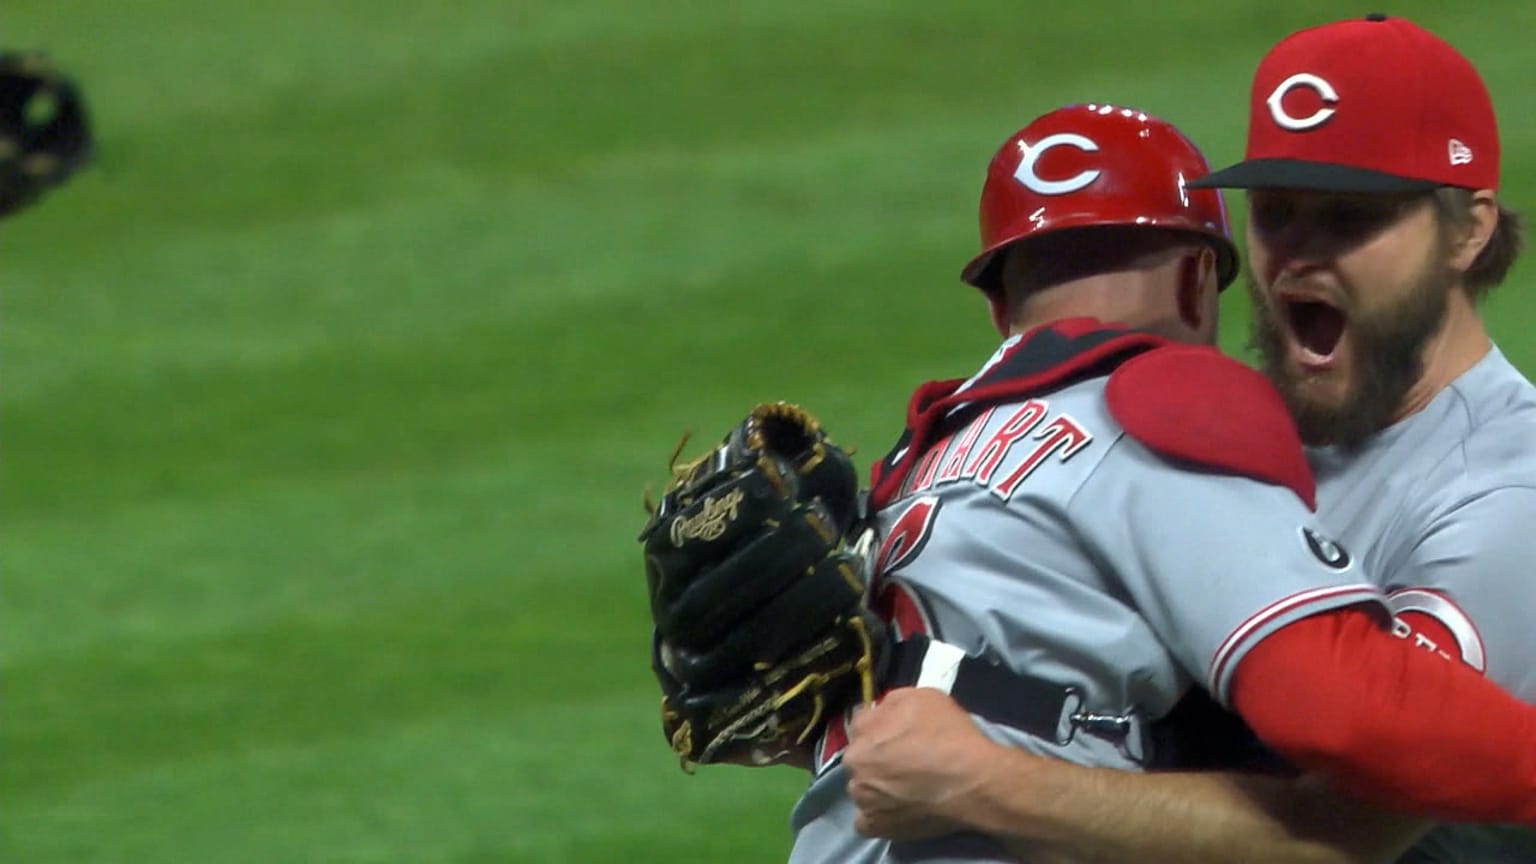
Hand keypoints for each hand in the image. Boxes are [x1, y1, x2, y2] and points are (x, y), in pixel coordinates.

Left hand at [843, 687, 1000, 839]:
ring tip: (906, 790)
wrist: (973, 780)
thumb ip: (891, 703)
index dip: (881, 728)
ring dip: (876, 788)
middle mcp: (854, 763)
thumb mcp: (922, 696)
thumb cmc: (949, 734)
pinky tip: (897, 810)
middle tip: (905, 763)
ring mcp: (863, 798)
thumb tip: (879, 711)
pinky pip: (867, 820)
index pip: (861, 724)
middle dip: (876, 759)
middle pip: (860, 758)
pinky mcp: (877, 826)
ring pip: (863, 789)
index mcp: (862, 730)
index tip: (899, 735)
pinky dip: (879, 816)